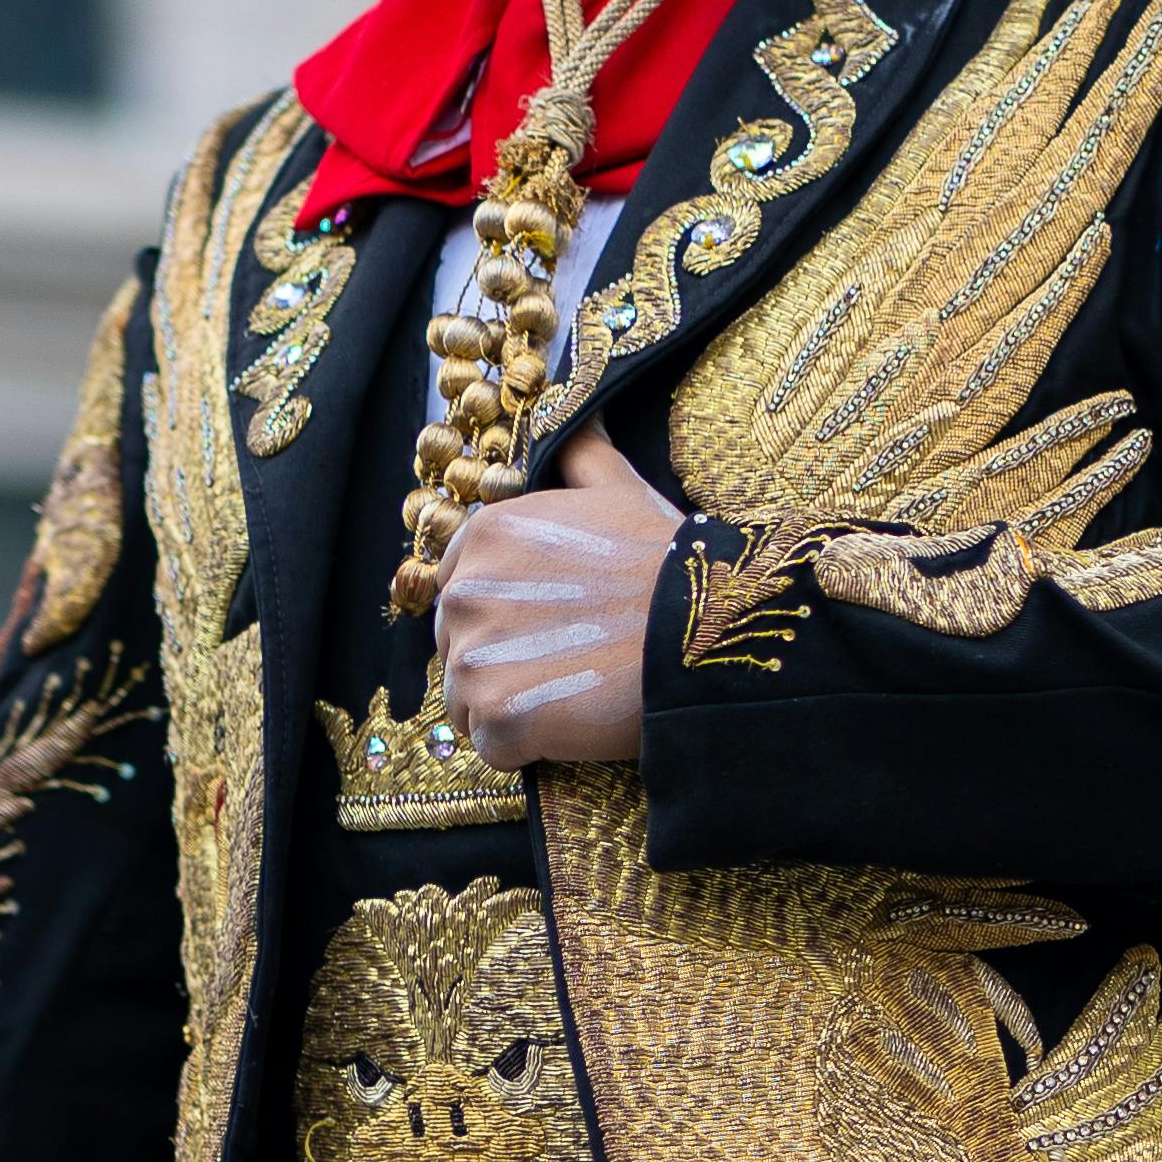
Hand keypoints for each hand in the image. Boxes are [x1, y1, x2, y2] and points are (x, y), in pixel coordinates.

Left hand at [434, 419, 677, 765]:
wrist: (703, 629)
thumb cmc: (664, 561)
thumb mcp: (619, 487)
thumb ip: (581, 452)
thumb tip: (576, 412)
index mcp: (483, 537)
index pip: (458, 591)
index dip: (501, 616)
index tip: (548, 626)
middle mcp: (463, 593)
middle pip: (458, 649)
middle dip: (501, 664)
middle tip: (567, 666)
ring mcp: (474, 658)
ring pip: (468, 702)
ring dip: (510, 709)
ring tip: (571, 698)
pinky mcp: (496, 715)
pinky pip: (491, 748)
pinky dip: (524, 749)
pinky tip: (569, 728)